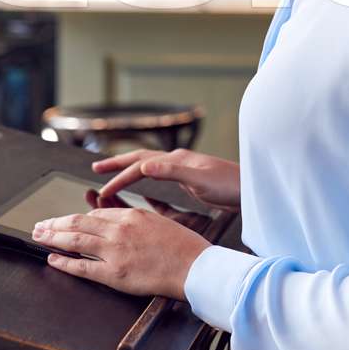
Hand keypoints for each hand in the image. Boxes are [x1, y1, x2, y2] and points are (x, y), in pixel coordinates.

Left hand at [32, 208, 209, 299]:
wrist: (194, 267)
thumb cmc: (183, 246)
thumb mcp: (159, 221)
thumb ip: (137, 218)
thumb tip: (119, 219)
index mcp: (132, 215)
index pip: (95, 213)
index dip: (75, 217)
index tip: (64, 221)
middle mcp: (119, 230)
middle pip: (78, 223)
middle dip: (54, 223)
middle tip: (40, 226)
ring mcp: (115, 251)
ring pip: (74, 240)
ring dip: (52, 238)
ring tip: (38, 237)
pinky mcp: (113, 273)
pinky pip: (81, 266)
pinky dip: (63, 262)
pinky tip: (52, 258)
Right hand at [91, 149, 240, 211]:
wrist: (252, 190)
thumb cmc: (231, 186)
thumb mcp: (200, 181)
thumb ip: (173, 172)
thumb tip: (144, 166)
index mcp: (177, 160)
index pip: (140, 166)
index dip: (120, 178)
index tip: (102, 190)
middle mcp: (178, 161)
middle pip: (141, 159)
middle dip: (118, 164)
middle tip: (96, 169)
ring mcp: (185, 169)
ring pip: (149, 167)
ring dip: (130, 170)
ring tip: (113, 176)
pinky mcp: (191, 180)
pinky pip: (161, 177)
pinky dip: (147, 181)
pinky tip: (144, 189)